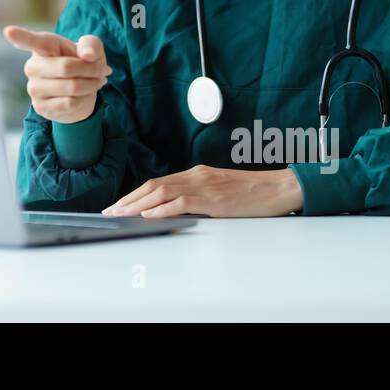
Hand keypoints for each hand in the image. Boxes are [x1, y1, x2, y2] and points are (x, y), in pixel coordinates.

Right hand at [3, 26, 110, 123]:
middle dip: (91, 70)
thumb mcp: (92, 50)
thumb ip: (92, 45)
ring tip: (94, 82)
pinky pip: (70, 103)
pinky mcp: (40, 107)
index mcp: (43, 46)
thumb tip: (87, 56)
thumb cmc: (82, 63)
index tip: (8, 31)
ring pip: (72, 87)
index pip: (30, 40)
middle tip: (101, 70)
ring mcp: (34, 88)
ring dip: (91, 85)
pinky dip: (85, 99)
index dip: (19, 36)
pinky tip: (83, 96)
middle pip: (66, 67)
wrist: (81, 92)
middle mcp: (33, 66)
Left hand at [103, 166, 303, 217]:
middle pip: (153, 185)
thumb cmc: (252, 192)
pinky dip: (162, 209)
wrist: (278, 188)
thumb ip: (198, 196)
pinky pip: (181, 203)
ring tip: (121, 214)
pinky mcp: (213, 199)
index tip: (119, 204)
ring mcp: (204, 186)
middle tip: (111, 211)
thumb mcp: (220, 191)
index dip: (135, 193)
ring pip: (162, 193)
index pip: (158, 182)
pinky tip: (148, 215)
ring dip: (137, 204)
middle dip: (129, 199)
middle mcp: (196, 176)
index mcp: (196, 173)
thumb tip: (175, 208)